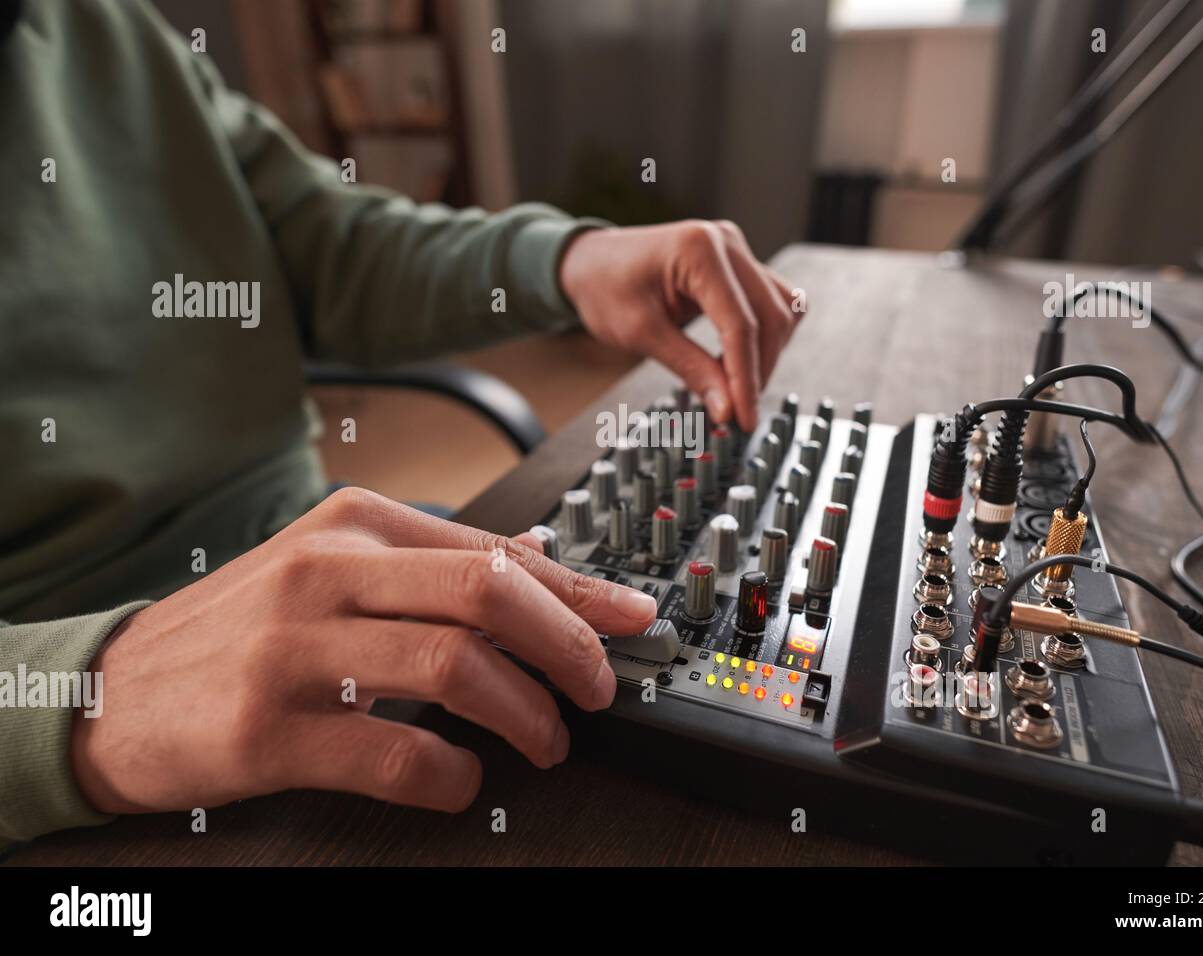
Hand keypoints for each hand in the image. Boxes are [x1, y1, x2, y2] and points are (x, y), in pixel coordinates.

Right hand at [69, 488, 656, 814]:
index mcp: (355, 525)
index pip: (496, 553)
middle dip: (569, 646)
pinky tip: (463, 781)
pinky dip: (454, 777)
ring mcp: (296, 649)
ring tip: (546, 742)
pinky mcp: (270, 729)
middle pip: (490, 596)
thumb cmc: (240, 629)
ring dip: (526, 715)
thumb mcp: (331, 567)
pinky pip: (398, 755)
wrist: (114, 690)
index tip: (633, 619)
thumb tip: (537, 552)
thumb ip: (433, 560)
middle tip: (598, 690)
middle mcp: (327, 572)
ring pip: (457, 669)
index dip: (580, 590)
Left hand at [559, 220, 804, 431]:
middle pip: (772, 316)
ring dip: (768, 352)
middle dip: (760, 370)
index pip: (740, 324)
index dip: (745, 378)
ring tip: (735, 386)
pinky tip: (736, 360)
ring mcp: (737, 250)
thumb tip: (727, 409)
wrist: (591, 262)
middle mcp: (727, 242)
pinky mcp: (739, 263)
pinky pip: (772, 301)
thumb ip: (690, 369)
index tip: (743, 419)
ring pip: (783, 308)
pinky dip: (764, 335)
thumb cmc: (605, 288)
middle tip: (738, 412)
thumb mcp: (641, 334)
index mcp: (699, 250)